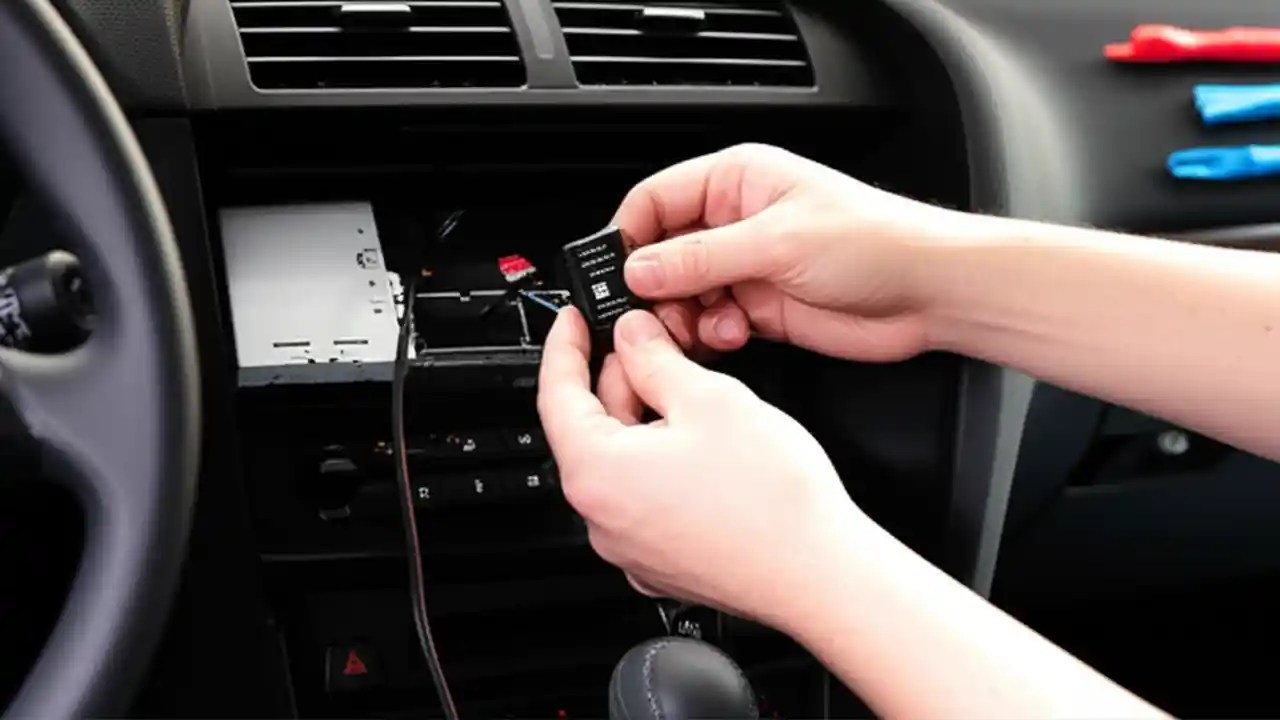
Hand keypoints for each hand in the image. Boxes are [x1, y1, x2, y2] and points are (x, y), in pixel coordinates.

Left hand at [537, 307, 862, 623]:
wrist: (820, 575)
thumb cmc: (773, 501)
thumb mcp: (708, 398)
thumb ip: (655, 358)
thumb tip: (632, 337)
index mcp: (597, 473)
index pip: (555, 393)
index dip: (565, 344)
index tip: (573, 320)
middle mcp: (601, 518)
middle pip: (591, 427)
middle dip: (621, 380)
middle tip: (659, 345)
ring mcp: (631, 547)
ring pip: (622, 461)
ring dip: (647, 420)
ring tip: (697, 398)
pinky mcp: (662, 562)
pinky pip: (645, 498)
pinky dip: (662, 464)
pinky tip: (704, 447)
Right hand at [616, 143, 965, 361]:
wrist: (930, 293)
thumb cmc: (875, 242)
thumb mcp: (777, 242)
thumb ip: (702, 258)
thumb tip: (639, 268)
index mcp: (736, 181)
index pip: (655, 201)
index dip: (629, 237)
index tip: (616, 275)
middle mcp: (735, 222)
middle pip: (663, 254)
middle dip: (655, 287)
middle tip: (655, 313)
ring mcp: (747, 267)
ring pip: (682, 295)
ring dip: (685, 317)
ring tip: (704, 327)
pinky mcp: (760, 309)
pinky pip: (712, 324)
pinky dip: (712, 336)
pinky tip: (734, 335)